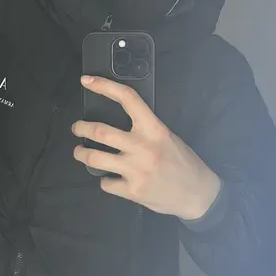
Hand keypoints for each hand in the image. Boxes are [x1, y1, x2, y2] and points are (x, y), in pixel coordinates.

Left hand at [72, 76, 221, 219]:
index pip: (127, 99)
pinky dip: (105, 180)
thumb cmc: (183, 163)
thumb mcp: (167, 137)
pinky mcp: (132, 191)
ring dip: (81, 153)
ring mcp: (135, 170)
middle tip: (77, 128)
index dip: (104, 86)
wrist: (198, 194)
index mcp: (154, 129)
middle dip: (81, 128)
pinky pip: (106, 183)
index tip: (87, 81)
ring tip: (80, 152)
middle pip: (100, 131)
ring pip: (94, 157)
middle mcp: (143, 147)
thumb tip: (118, 123)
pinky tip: (111, 179)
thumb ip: (145, 129)